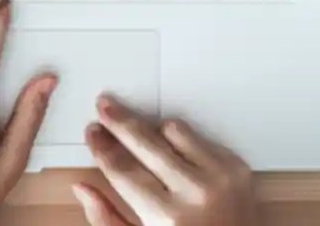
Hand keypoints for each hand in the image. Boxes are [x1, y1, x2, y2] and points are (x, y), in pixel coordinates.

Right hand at [72, 95, 257, 225]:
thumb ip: (107, 220)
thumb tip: (82, 188)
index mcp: (166, 217)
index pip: (123, 170)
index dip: (103, 148)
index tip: (93, 133)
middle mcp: (195, 192)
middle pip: (146, 142)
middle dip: (121, 121)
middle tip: (105, 106)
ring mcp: (220, 176)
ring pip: (175, 130)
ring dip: (155, 130)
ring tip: (141, 132)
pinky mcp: (238, 167)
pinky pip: (202, 138)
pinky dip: (184, 141)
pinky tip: (174, 152)